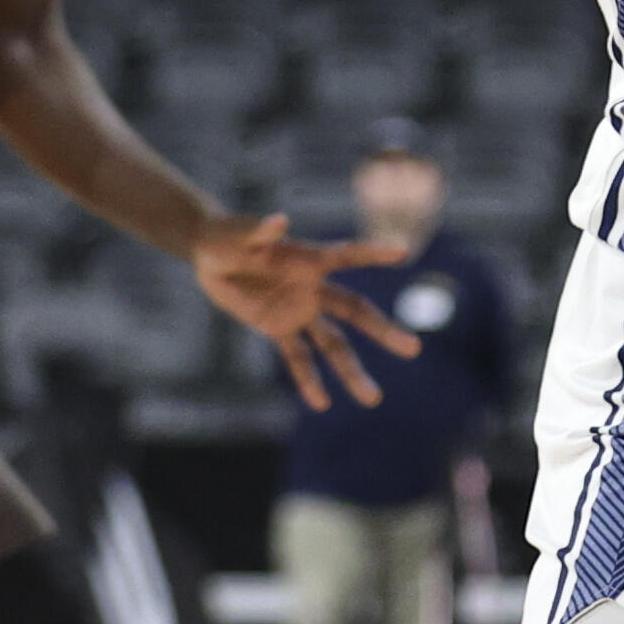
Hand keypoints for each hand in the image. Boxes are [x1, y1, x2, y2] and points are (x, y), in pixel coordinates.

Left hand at [195, 215, 419, 409]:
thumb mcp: (238, 233)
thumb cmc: (227, 235)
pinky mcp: (279, 327)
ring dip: (351, 371)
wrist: (210, 256)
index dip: (373, 252)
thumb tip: (280, 220)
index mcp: (308, 258)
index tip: (402, 251)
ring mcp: (299, 310)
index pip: (347, 256)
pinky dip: (308, 379)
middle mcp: (312, 287)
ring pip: (333, 344)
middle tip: (413, 349)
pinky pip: (297, 357)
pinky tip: (321, 403)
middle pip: (355, 312)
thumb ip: (259, 231)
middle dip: (382, 330)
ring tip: (372, 399)